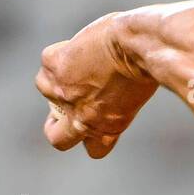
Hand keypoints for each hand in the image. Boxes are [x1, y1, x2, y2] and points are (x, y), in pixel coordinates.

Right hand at [35, 13, 157, 157]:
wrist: (138, 46)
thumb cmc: (149, 66)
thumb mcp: (135, 97)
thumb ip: (116, 104)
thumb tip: (108, 92)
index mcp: (108, 128)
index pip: (93, 149)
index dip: (94, 135)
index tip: (100, 117)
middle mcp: (82, 118)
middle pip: (56, 138)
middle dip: (58, 124)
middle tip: (72, 99)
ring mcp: (63, 94)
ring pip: (45, 90)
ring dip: (59, 77)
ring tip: (82, 60)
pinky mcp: (53, 68)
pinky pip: (49, 60)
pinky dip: (62, 51)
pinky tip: (83, 44)